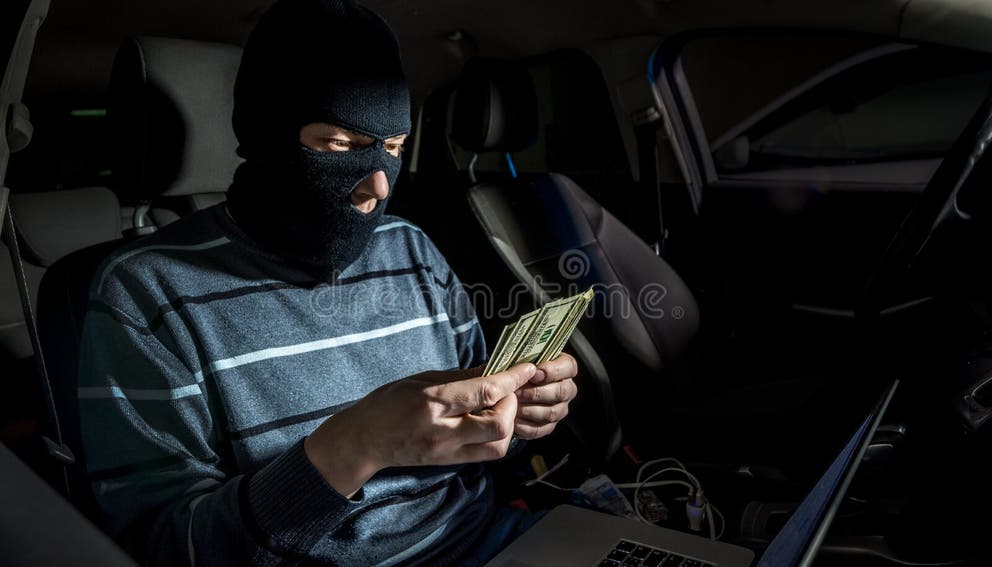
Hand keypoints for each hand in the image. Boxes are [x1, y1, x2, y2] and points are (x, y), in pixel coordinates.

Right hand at [304, 363, 536, 496]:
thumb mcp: (422, 379)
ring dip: (507, 425)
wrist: (365, 440)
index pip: (485, 392)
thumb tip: (494, 367)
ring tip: (498, 408)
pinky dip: (496, 438)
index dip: (512, 379)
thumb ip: (461, 376)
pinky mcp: (449, 463)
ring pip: (498, 446)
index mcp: (433, 402)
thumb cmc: (388, 403)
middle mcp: (442, 431)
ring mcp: (446, 452)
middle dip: (513, 404)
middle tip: (508, 391)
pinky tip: (489, 421)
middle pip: (498, 425)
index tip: (526, 368)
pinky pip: (485, 454)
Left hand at [513, 353, 577, 439]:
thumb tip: (527, 369)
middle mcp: (566, 389)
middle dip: (538, 392)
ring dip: (530, 409)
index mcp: (564, 368)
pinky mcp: (548, 426)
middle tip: (518, 392)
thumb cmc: (515, 370)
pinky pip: (542, 429)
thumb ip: (526, 363)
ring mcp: (559, 409)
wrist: (507, 389)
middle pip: (562, 392)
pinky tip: (514, 420)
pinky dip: (526, 426)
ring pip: (552, 412)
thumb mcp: (520, 361)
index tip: (534, 373)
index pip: (569, 367)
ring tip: (513, 405)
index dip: (553, 371)